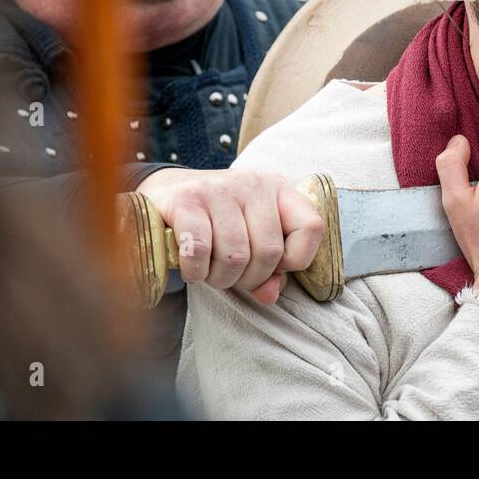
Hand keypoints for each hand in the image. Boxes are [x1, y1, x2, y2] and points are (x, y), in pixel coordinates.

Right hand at [135, 168, 323, 304]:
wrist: (166, 193)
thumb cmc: (218, 223)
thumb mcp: (251, 238)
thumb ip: (270, 269)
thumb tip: (269, 295)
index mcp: (279, 189)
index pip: (312, 227)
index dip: (296, 260)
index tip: (274, 266)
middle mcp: (254, 184)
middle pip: (269, 251)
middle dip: (249, 279)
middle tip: (232, 276)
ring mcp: (219, 189)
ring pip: (235, 256)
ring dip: (220, 278)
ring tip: (210, 273)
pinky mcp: (186, 200)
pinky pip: (200, 250)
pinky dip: (196, 271)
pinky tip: (192, 269)